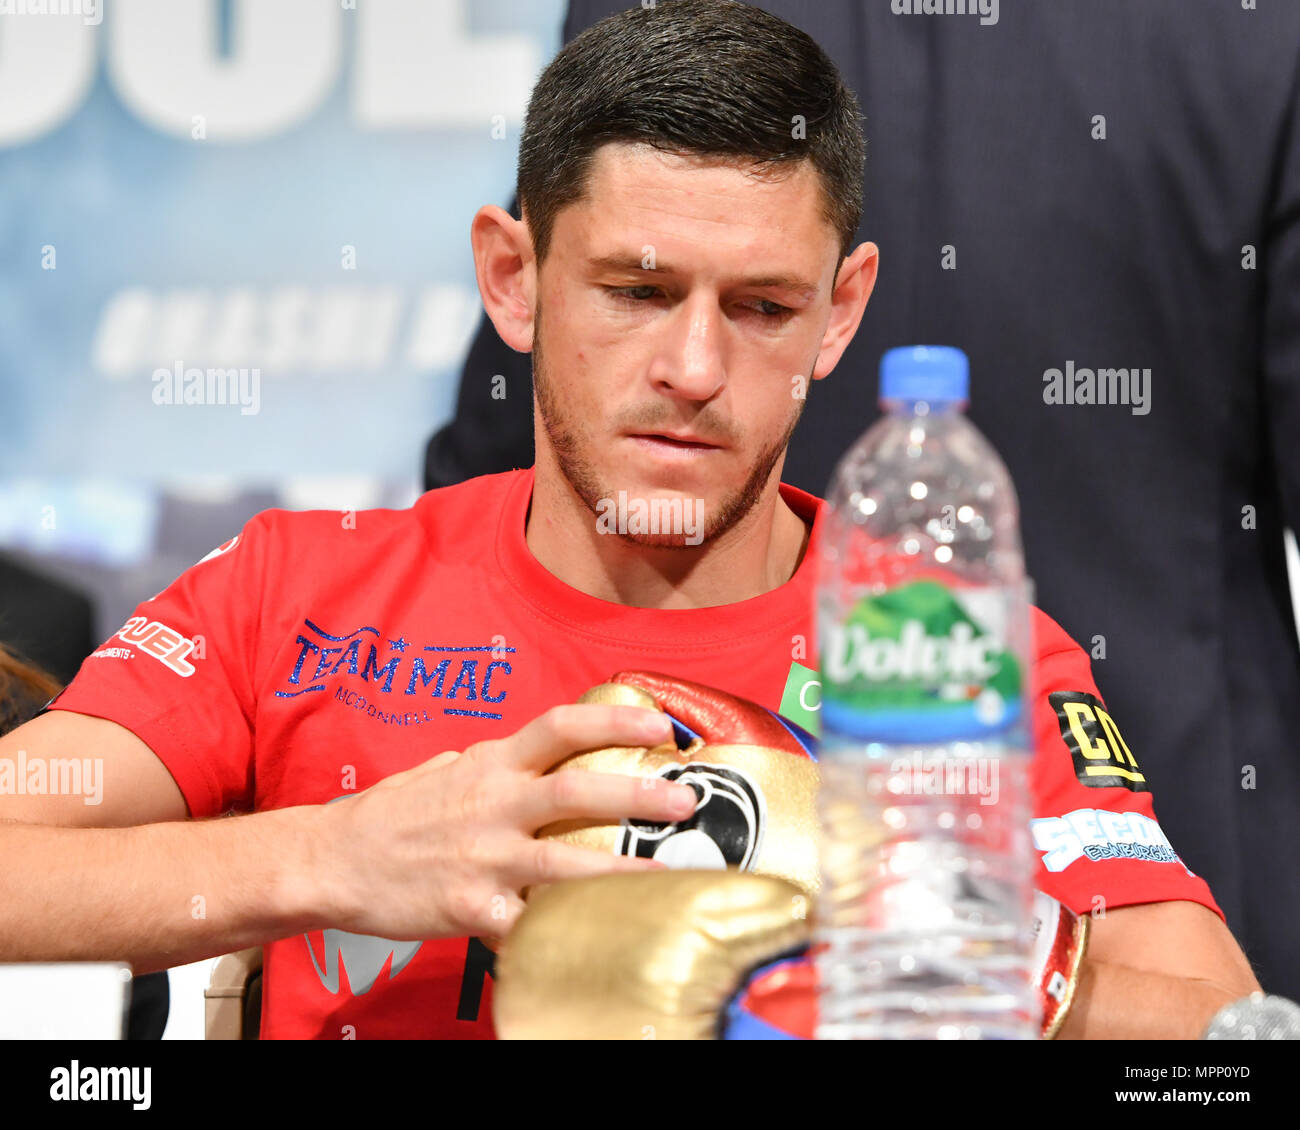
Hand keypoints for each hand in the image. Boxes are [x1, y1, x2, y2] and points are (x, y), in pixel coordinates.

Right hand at [318, 703, 699, 941]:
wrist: (334, 860)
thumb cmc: (394, 813)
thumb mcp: (447, 769)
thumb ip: (497, 764)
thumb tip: (539, 756)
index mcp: (492, 765)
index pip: (561, 727)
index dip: (615, 719)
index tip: (661, 722)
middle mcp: (493, 804)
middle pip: (577, 790)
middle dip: (639, 794)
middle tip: (687, 802)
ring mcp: (483, 858)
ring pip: (566, 863)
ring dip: (623, 871)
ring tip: (671, 875)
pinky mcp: (470, 908)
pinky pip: (528, 924)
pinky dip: (563, 932)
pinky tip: (600, 940)